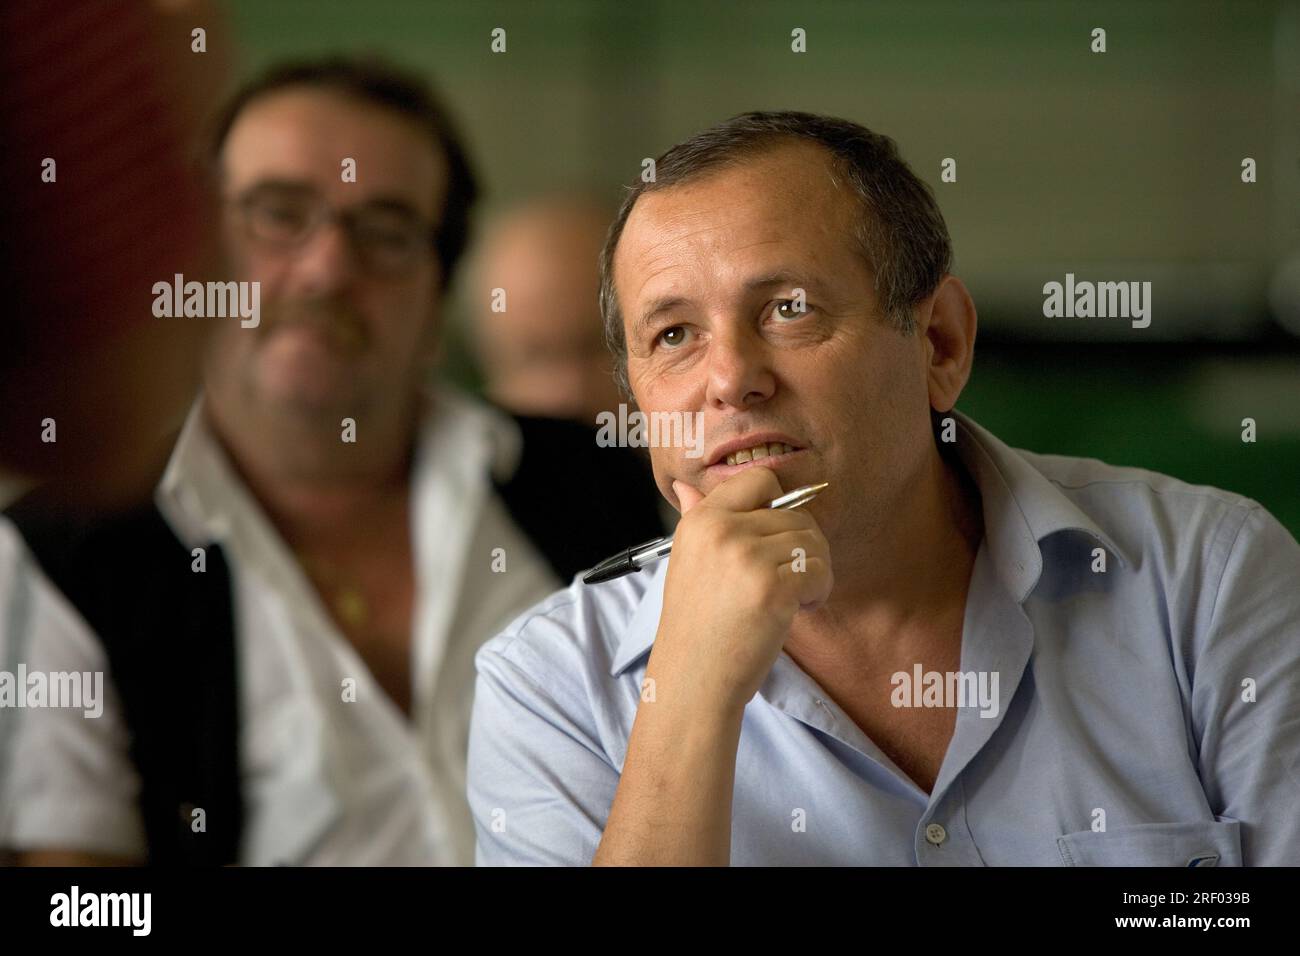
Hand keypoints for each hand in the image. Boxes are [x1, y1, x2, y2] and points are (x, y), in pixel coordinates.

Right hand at [650, 467, 832, 718]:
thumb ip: (695, 518)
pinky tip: (798, 610)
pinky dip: (819, 592)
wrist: (693, 677)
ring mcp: (749, 558)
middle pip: (796, 515)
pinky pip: (820, 571)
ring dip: (814, 571)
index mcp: (701, 520)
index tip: (774, 539)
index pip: (759, 478)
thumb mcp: (686, 561)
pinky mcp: (774, 588)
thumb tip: (688, 487)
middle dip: (803, 548)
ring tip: (793, 597)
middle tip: (788, 581)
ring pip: (813, 542)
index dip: (779, 506)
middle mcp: (723, 531)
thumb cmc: (695, 624)